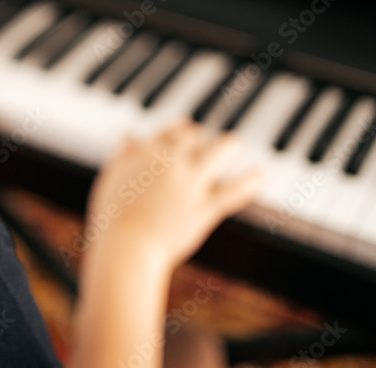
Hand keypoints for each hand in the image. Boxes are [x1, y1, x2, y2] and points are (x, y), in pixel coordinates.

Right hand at [86, 121, 264, 271]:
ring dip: (230, 146)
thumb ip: (125, 155)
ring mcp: (191, 182)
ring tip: (235, 145)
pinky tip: (262, 174)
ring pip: (221, 152)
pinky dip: (251, 181)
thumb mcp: (113, 178)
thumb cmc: (113, 217)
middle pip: (195, 137)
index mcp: (148, 152)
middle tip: (206, 141)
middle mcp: (173, 161)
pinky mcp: (206, 207)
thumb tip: (130, 137)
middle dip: (202, 138)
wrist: (127, 246)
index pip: (170, 132)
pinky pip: (235, 190)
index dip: (180, 130)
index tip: (186, 129)